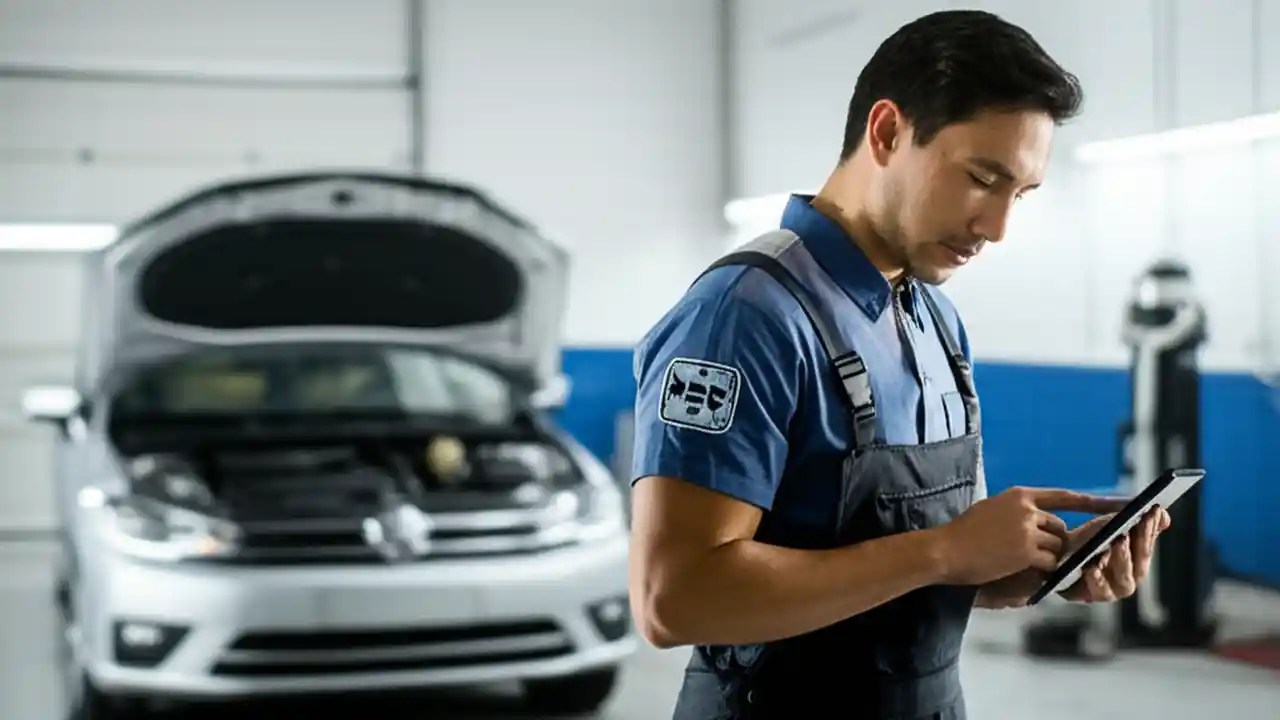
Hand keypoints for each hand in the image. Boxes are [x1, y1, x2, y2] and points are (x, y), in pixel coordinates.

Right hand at [932, 486, 1128, 585]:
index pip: (1064, 497)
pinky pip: (1049, 562)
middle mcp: (1027, 509)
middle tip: (1028, 553)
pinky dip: (1040, 569)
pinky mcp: (1026, 550)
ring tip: (1013, 559)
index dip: (1093, 502)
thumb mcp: (990, 511)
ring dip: (1043, 557)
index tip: (1120, 504)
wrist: (944, 550)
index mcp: (1019, 495)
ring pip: (1056, 546)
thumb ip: (1017, 513)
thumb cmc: (962, 534)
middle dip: (1052, 543)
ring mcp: (1028, 529)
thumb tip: (1040, 525)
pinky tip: (1016, 568)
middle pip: (1060, 528)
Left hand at [1059, 506, 1171, 602]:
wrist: (1053, 553)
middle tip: (1131, 528)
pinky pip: (1096, 592)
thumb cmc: (1086, 540)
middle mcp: (1127, 581)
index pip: (1147, 547)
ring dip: (1122, 561)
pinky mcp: (1085, 596)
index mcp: (1136, 564)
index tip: (1152, 510)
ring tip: (1116, 542)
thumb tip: (1165, 515)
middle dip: (1139, 545)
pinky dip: (1097, 579)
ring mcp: (1108, 592)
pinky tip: (1093, 567)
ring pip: (1123, 582)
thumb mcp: (1108, 525)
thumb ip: (1135, 520)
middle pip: (1139, 566)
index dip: (1150, 530)